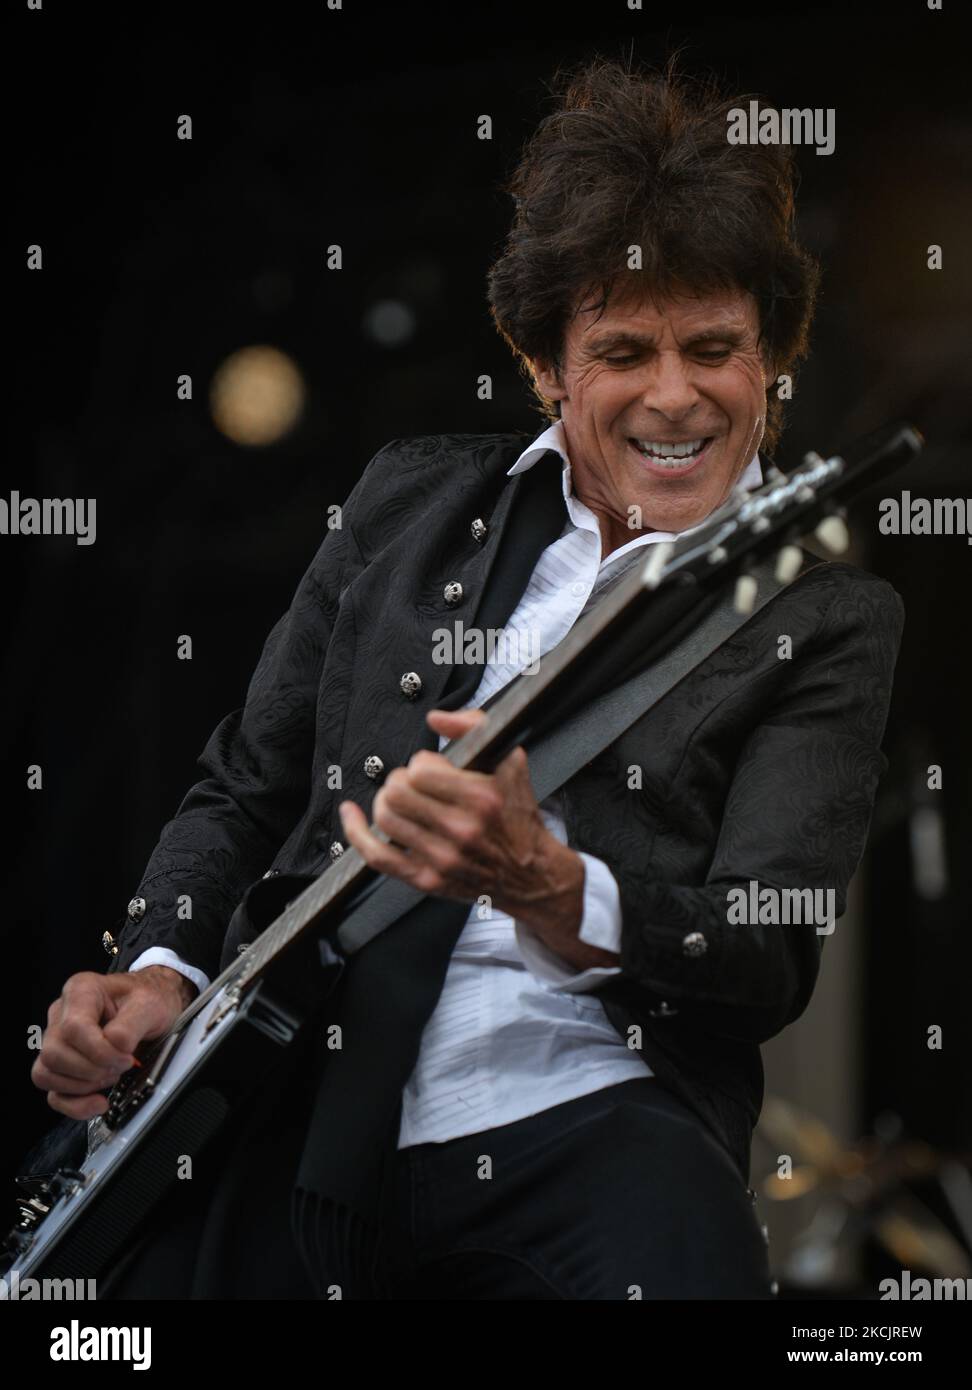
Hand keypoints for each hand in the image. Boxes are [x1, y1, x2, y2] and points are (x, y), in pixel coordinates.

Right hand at [31, 966, 195, 1120]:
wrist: (154, 1004)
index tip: (126, 1058)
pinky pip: (53, 1093)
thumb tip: (115, 1048)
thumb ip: (130, 1026)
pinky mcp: (62, 1066)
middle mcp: (62, 1015)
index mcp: (81, 991)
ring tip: (112, 1076)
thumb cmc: (147, 999)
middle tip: (121, 1066)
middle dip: (91, 1070)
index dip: (100, 1051)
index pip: (73, 1028)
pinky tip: (98, 1101)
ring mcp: (58, 1041)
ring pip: (45, 1074)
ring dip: (82, 1086)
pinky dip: (75, 1104)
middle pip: (53, 1054)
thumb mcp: (149, 1004)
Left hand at [338, 708, 617, 968]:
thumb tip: (436, 718)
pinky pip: (377, 856)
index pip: (421, 769)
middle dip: (399, 781)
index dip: (421, 763)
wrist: (531, 874)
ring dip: (385, 802)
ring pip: (385, 819)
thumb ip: (475, 727)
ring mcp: (443, 859)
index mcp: (483, 798)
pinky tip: (351, 816)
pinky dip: (356, 833)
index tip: (431, 768)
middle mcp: (462, 831)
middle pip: (397, 793)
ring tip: (399, 801)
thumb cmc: (517, 817)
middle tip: (413, 785)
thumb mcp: (509, 763)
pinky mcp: (427, 880)